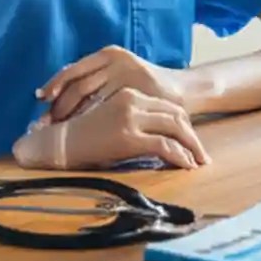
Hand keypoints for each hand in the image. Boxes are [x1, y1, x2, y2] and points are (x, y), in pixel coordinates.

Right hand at [12, 88, 210, 169]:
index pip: (168, 107)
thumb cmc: (83, 136)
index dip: (185, 125)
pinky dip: (180, 156)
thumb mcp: (111, 118)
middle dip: (193, 136)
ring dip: (192, 147)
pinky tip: (186, 166)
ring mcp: (132, 117)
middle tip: (202, 154)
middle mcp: (133, 101)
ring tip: (200, 162)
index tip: (192, 141)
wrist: (58, 143)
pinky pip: (165, 146)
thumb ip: (134, 120)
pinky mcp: (129, 136)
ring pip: (175, 129)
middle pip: (177, 115)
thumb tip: (159, 137)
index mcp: (130, 94)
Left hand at [38, 45, 189, 123]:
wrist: (182, 90)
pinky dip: (90, 118)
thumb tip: (57, 97)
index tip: (39, 98)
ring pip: (88, 95)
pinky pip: (105, 105)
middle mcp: (115, 59)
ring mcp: (126, 72)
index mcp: (108, 54)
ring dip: (70, 113)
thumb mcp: (119, 77)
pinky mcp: (136, 87)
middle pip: (77, 83)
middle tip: (45, 122)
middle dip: (58, 104)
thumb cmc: (145, 89)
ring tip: (58, 129)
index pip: (74, 69)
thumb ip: (96, 82)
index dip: (54, 83)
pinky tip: (82, 130)